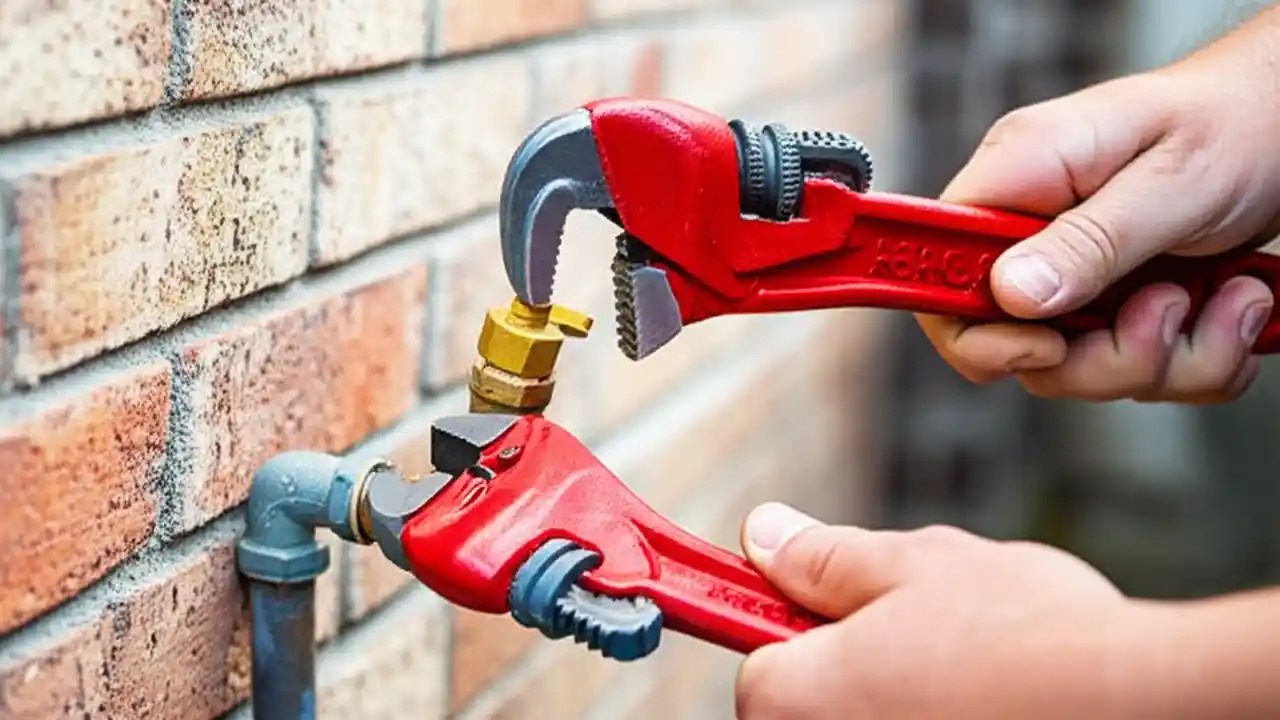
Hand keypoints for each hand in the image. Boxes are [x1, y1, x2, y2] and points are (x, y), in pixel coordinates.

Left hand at [734, 503, 1129, 718]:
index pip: (760, 669)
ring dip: (907, 695)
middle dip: (860, 666)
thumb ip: (823, 556)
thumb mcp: (912, 564)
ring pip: (877, 719)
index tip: (846, 614)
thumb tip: (763, 535)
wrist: (1138, 705)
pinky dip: (948, 713)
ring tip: (978, 674)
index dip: (805, 631)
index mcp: (793, 699)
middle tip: (930, 637)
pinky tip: (1000, 701)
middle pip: (816, 705)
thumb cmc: (1027, 634)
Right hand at [918, 6, 1279, 402]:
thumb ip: (1090, 240)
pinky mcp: (1116, 305)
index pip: (936, 266)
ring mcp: (1074, 273)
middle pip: (1008, 345)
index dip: (971, 328)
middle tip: (1167, 308)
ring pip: (1077, 369)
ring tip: (1227, 297)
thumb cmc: (1239, 122)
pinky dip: (1197, 360)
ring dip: (1167, 358)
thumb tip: (1012, 296)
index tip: (1043, 342)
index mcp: (1018, 178)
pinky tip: (1232, 306)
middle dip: (1102, 357)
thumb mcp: (1170, 180)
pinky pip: (1133, 372)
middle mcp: (1032, 231)